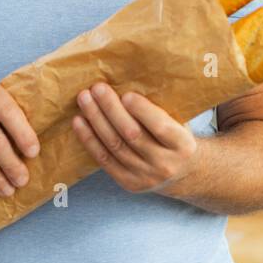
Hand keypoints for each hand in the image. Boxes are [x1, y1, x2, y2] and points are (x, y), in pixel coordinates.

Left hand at [72, 82, 197, 193]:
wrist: (184, 173)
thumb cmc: (176, 138)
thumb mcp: (179, 123)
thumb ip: (160, 109)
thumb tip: (129, 80)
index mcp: (183, 146)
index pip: (161, 127)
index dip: (142, 111)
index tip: (126, 94)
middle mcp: (165, 164)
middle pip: (132, 135)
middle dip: (111, 109)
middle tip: (97, 88)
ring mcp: (145, 176)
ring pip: (114, 146)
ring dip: (96, 120)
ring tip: (84, 99)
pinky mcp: (128, 183)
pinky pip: (104, 160)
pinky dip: (89, 139)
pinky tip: (79, 121)